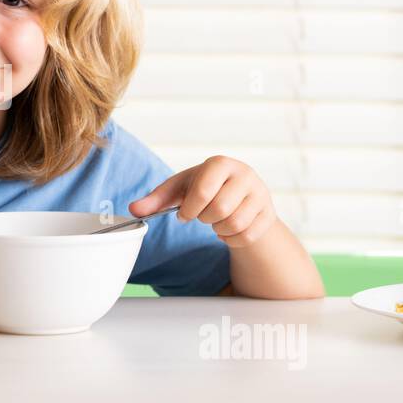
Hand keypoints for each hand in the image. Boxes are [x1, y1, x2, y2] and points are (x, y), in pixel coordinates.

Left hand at [128, 155, 277, 247]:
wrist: (241, 197)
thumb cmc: (205, 189)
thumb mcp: (180, 190)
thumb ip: (156, 199)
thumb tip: (133, 210)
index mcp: (220, 164)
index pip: (203, 191)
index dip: (189, 209)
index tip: (185, 213)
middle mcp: (245, 175)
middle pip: (220, 209)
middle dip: (204, 219)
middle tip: (203, 216)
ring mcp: (261, 194)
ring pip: (235, 224)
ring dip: (218, 229)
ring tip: (216, 221)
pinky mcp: (269, 214)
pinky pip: (247, 236)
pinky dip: (232, 239)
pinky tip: (228, 230)